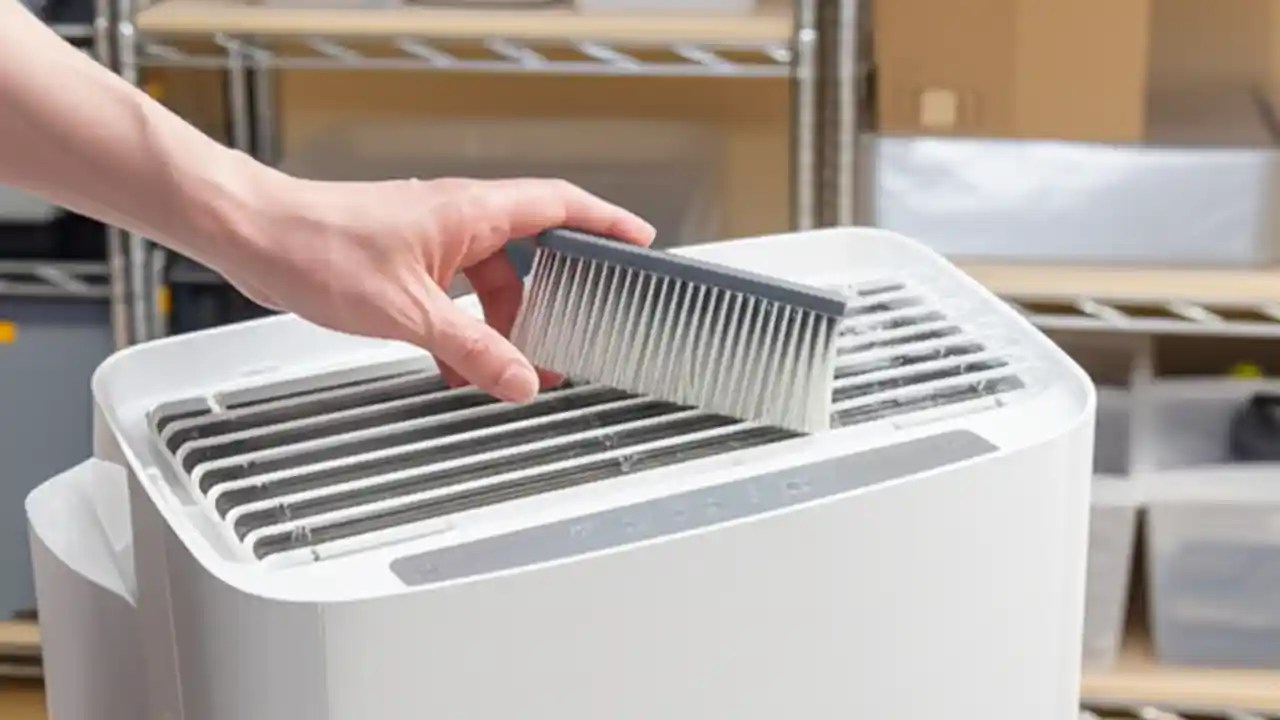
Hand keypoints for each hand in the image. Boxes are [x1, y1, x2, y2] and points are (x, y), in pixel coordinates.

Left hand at [208, 175, 654, 403]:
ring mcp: (432, 236)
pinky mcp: (406, 257)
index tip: (640, 243)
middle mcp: (457, 217)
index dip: (607, 222)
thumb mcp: (409, 313)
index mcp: (472, 211)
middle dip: (549, 303)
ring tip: (504, 368)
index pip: (562, 205)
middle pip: (529, 257)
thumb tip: (521, 380)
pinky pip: (454, 294)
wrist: (256, 235)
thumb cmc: (319, 246)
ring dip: (498, 325)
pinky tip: (452, 365)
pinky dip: (461, 329)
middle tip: (567, 341)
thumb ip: (472, 349)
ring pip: (489, 281)